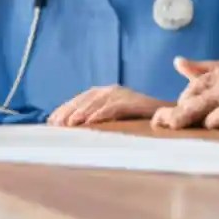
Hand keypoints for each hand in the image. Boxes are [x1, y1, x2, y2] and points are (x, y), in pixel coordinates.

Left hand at [47, 85, 166, 126]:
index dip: (65, 108)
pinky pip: (114, 107)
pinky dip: (101, 114)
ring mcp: (122, 94)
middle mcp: (111, 90)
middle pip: (85, 99)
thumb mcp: (114, 117)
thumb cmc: (138, 119)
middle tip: (57, 124)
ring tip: (70, 124)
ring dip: (82, 112)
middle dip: (69, 111)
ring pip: (97, 102)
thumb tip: (71, 129)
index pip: (80, 99)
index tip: (51, 121)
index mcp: (105, 92)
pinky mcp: (132, 101)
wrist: (167, 115)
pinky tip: (90, 122)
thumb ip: (96, 118)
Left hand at [150, 57, 218, 129]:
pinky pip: (217, 128)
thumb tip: (178, 62)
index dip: (183, 100)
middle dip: (173, 117)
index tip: (181, 108)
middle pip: (187, 103)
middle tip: (163, 122)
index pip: (192, 86)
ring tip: (191, 131)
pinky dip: (215, 130)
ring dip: (195, 126)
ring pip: (199, 119)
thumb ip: (208, 68)